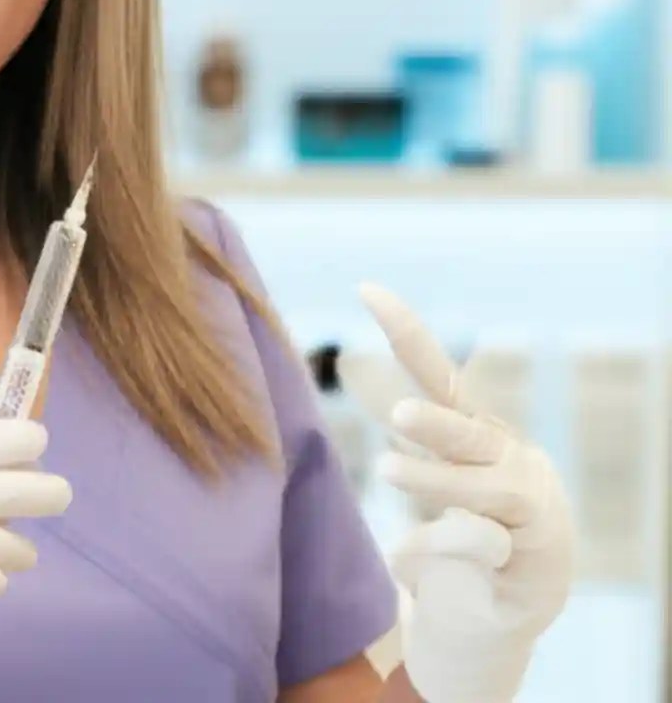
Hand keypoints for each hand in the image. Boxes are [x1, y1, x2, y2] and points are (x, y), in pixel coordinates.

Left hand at [349, 284, 574, 702]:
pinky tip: (407, 555)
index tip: (365, 288)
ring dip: (437, 479)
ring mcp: (525, 506)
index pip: (438, 374)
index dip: (405, 332)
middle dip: (437, 422)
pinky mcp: (534, 554)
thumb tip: (377, 395)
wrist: (504, 610)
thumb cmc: (456, 534)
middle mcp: (503, 458)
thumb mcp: (431, 482)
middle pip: (469, 432)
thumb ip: (413, 448)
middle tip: (400, 414)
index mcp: (470, 432)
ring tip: (389, 470)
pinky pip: (485, 547)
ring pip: (485, 488)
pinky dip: (445, 548)